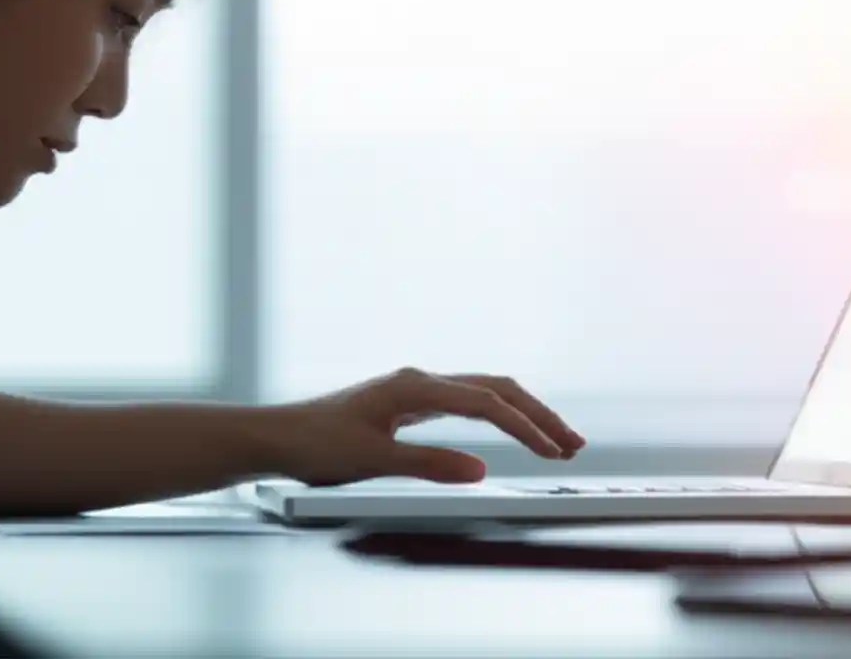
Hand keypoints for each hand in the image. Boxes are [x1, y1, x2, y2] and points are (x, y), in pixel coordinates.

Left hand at [266, 367, 585, 485]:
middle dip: (538, 415)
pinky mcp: (409, 403)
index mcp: (415, 388)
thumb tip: (483, 470)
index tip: (553, 451)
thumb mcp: (372, 461)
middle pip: (496, 389)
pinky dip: (498, 416)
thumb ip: (428, 464)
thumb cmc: (316, 446)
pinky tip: (508, 430)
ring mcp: (415, 389)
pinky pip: (467, 403)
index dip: (525, 428)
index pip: (486, 403)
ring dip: (523, 414)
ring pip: (484, 393)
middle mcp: (420, 381)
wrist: (277, 437)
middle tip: (574, 444)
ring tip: (555, 441)